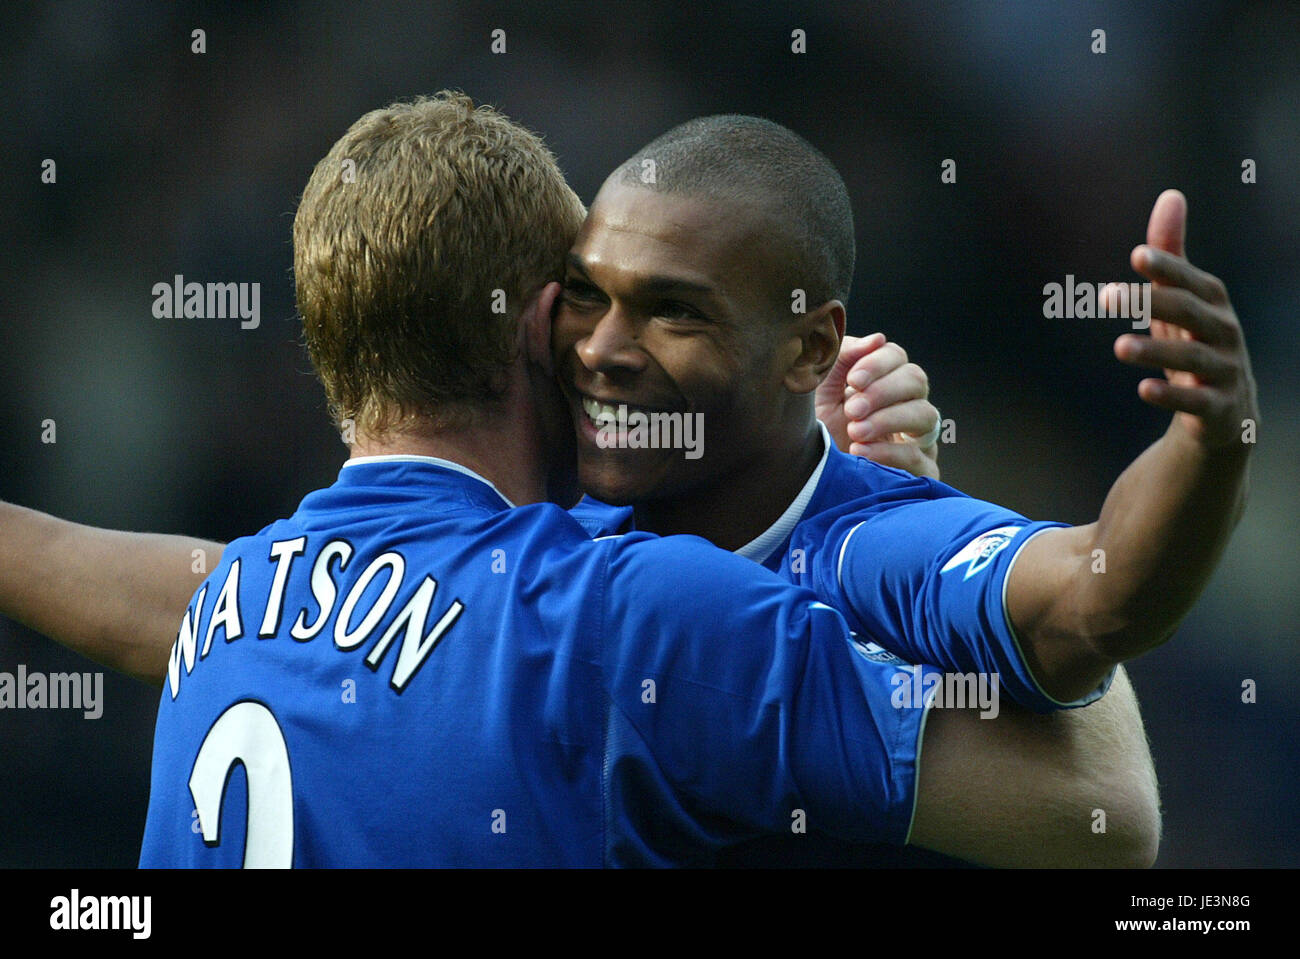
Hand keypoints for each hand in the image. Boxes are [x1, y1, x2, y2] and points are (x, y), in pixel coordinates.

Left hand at [815, 333, 940, 478]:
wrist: (801, 474)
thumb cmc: (812, 427)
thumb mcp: (819, 388)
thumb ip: (843, 357)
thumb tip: (878, 339)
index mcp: (881, 382)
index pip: (897, 357)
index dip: (878, 364)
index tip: (852, 380)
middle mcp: (905, 405)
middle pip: (917, 380)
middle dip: (883, 392)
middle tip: (852, 409)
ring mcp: (917, 439)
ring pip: (926, 415)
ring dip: (888, 420)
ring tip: (854, 431)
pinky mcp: (919, 472)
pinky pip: (920, 458)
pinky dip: (891, 452)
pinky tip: (862, 452)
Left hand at [1111, 190, 1258, 452]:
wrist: (1226, 411)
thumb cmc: (1195, 341)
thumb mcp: (1182, 299)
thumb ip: (1172, 254)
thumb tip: (1171, 195)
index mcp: (1213, 303)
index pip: (1189, 281)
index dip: (1167, 267)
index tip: (1137, 255)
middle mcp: (1224, 332)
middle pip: (1190, 314)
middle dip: (1151, 303)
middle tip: (1106, 296)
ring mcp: (1224, 371)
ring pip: (1192, 358)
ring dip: (1155, 352)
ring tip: (1118, 347)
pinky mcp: (1218, 408)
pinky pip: (1196, 401)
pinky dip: (1171, 395)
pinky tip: (1142, 390)